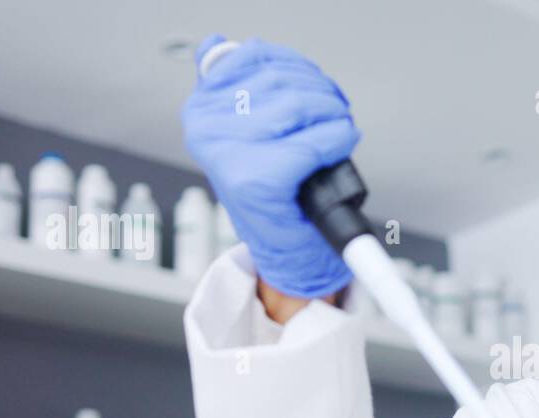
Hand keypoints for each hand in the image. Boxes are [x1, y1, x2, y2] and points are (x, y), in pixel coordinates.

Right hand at [182, 35, 360, 298]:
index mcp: (200, 109)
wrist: (288, 250)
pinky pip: (317, 140)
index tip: (312, 87)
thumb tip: (216, 46)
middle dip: (322, 94)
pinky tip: (334, 153)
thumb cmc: (275, 192)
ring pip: (303, 105)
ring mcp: (230, 155)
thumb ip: (235, 87)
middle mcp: (207, 129)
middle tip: (333, 116)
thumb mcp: (246, 131)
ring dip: (334, 116)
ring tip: (334, 135)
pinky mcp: (259, 180)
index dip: (297, 67)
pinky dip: (337, 143)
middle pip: (283, 79)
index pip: (256, 56)